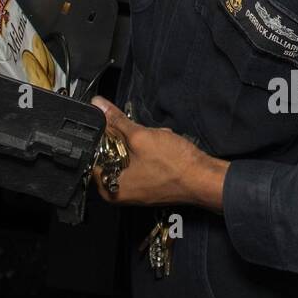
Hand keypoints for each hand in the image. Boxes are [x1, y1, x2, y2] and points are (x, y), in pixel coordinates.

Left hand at [90, 96, 228, 210]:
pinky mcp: (149, 183)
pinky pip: (141, 160)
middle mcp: (119, 192)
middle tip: (140, 134)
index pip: (92, 154)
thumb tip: (98, 106)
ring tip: (156, 139)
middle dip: (125, 138)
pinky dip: (149, 149)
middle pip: (110, 153)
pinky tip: (163, 145)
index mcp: (109, 187)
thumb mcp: (140, 137)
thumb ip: (116, 120)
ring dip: (140, 141)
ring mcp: (135, 189)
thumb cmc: (174, 166)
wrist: (205, 178)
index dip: (101, 135)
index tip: (110, 122)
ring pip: (128, 154)